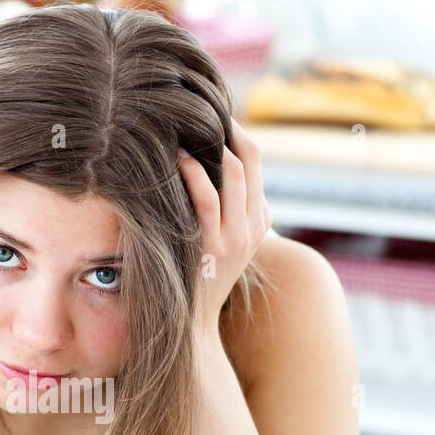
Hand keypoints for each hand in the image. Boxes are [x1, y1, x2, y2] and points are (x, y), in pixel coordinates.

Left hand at [178, 117, 271, 339]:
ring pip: (233, 172)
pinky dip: (194, 174)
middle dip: (221, 126)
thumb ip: (222, 213)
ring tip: (180, 126)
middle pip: (248, 157)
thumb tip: (205, 175)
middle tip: (190, 105)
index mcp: (258, 220)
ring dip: (207, 144)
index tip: (205, 110)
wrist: (192, 329)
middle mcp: (254, 225)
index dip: (233, 128)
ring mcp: (236, 237)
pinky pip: (208, 200)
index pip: (254, 158)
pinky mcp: (213, 248)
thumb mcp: (220, 245)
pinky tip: (176, 159)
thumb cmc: (196, 282)